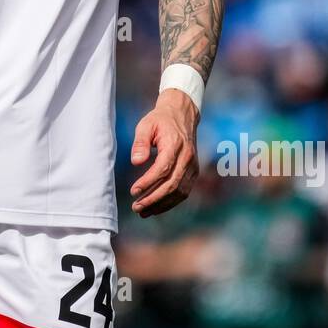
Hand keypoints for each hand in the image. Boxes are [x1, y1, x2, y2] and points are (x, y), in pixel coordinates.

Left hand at [129, 88, 199, 217]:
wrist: (182, 115)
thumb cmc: (161, 120)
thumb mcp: (146, 125)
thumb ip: (140, 143)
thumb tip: (136, 162)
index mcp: (175, 145)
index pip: (163, 168)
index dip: (148, 182)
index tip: (133, 191)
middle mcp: (187, 158)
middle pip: (172, 184)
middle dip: (153, 199)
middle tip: (136, 207)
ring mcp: (192, 166)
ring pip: (179, 191)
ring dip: (161, 204)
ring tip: (143, 212)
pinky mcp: (194, 172)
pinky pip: (184, 191)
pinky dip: (171, 202)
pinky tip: (156, 208)